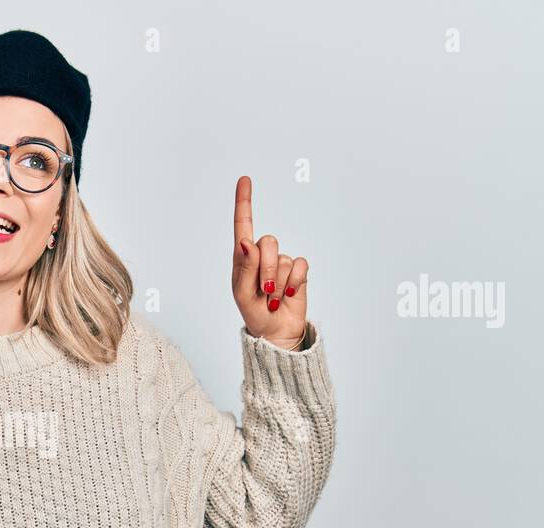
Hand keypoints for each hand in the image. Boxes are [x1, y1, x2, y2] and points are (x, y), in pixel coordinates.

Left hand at [232, 175, 308, 347]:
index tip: (244, 179)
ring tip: (273, 298)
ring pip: (283, 258)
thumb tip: (245, 241)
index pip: (243, 225)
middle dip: (266, 269)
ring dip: (278, 283)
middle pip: (267, 242)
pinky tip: (288, 294)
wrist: (276, 332)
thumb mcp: (243, 294)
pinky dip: (294, 283)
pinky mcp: (298, 271)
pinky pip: (300, 265)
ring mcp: (281, 262)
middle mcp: (262, 255)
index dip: (244, 202)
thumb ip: (245, 267)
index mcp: (243, 258)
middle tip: (264, 292)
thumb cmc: (254, 313)